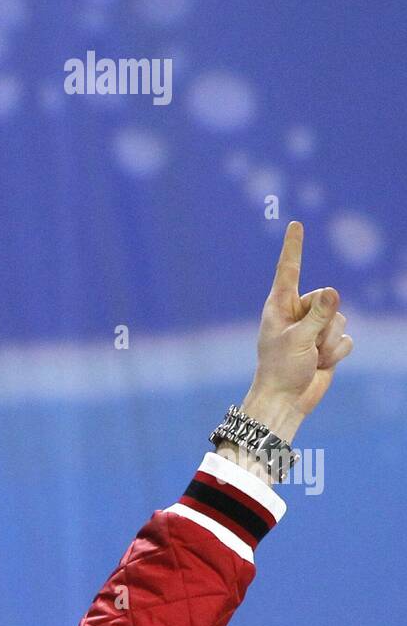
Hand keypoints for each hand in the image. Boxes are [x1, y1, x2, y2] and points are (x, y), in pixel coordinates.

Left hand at [241, 220, 353, 437]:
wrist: (286, 400)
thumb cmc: (281, 370)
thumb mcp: (298, 340)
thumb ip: (318, 315)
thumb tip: (334, 291)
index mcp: (280, 306)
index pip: (289, 270)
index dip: (294, 247)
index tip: (296, 224)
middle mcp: (297, 312)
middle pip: (328, 299)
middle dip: (324, 324)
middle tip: (307, 346)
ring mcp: (314, 327)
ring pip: (340, 318)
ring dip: (330, 341)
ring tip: (311, 357)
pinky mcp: (327, 342)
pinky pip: (346, 338)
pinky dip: (337, 352)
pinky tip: (322, 364)